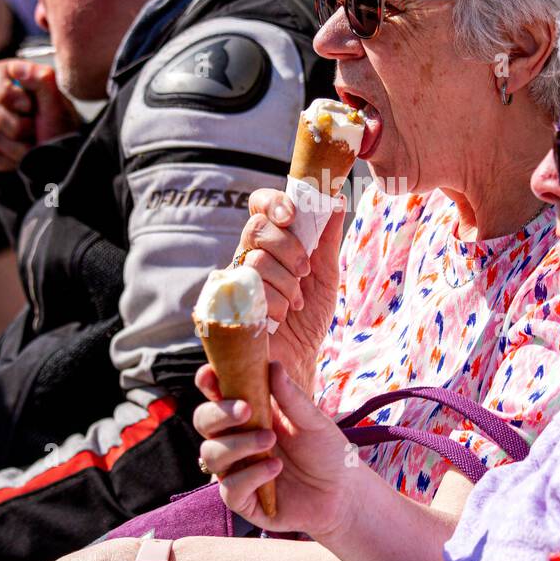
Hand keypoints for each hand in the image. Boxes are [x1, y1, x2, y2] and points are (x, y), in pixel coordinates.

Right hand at [0, 58, 79, 170]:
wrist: (61, 160)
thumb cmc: (62, 128)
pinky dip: (13, 160)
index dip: (7, 91)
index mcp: (17, 83)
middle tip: (37, 128)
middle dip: (18, 123)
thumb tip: (17, 68)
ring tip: (35, 144)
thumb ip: (42, 80)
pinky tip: (26, 157)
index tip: (28, 105)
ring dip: (20, 145)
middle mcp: (1, 103)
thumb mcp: (58, 104)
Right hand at [194, 361, 360, 538]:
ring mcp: (236, 470)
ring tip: (270, 440)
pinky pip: (230, 488)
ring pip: (211, 454)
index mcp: (250, 415)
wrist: (343, 493)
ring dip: (238, 444)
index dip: (208, 383)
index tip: (210, 374)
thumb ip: (290, 397)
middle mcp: (236, 441)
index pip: (218, 396)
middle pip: (204, 422)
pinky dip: (250, 475)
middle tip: (246, 410)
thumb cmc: (326, 452)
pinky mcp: (243, 500)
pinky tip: (274, 469)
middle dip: (218, 414)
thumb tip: (272, 364)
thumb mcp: (312, 420)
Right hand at [239, 188, 343, 385]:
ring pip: (255, 261)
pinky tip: (279, 317)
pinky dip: (273, 304)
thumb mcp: (325, 275)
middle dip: (288, 249)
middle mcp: (246, 256)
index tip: (292, 216)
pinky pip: (247, 291)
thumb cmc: (308, 318)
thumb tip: (336, 199)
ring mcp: (233, 280)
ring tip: (293, 304)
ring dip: (286, 284)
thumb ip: (326, 239)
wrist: (300, 360)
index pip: (260, 207)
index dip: (273, 203)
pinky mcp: (223, 306)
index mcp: (269, 243)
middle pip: (255, 229)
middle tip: (303, 272)